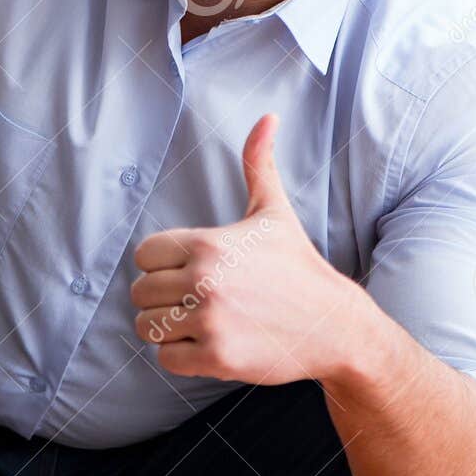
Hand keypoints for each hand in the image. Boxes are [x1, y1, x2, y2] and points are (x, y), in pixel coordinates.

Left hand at [130, 113, 360, 384]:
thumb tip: (267, 117)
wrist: (335, 326)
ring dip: (168, 328)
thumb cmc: (298, 268)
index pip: (144, 255)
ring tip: (201, 321)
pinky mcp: (216, 357)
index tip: (189, 270)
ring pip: (147, 327)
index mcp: (208, 244)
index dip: (162, 264)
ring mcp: (210, 321)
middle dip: (162, 297)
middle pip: (140, 292)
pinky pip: (166, 358)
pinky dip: (182, 355)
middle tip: (196, 299)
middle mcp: (204, 281)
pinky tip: (211, 343)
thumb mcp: (274, 213)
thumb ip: (258, 164)